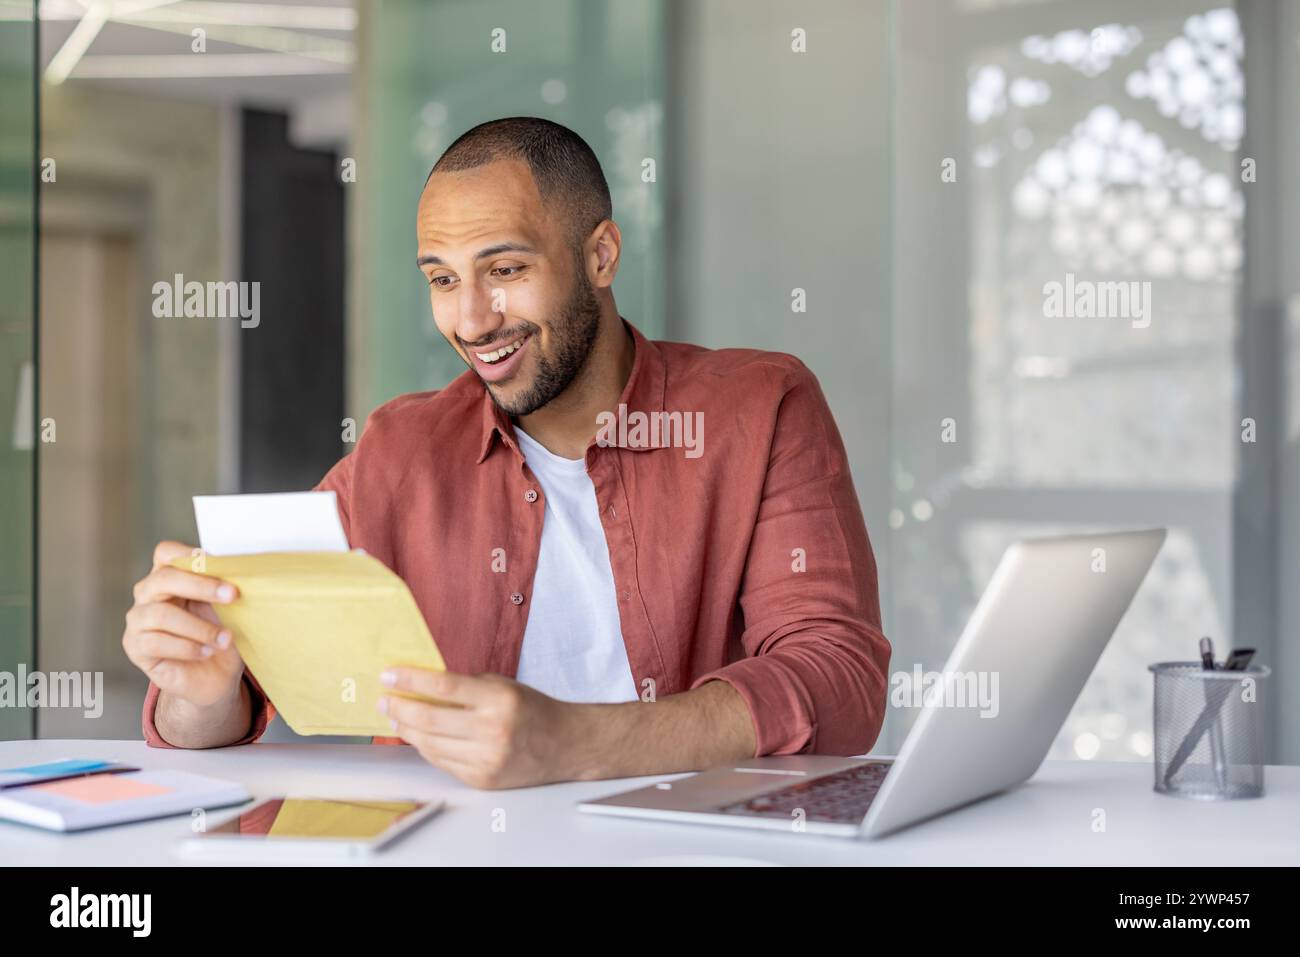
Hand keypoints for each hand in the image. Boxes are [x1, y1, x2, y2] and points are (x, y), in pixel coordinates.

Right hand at [123, 541, 244, 708]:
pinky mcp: (135, 646)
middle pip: (164, 579)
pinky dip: (187, 647)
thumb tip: (244, 572)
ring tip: (224, 639)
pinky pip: (156, 642)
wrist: (215, 677)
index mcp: (170, 576)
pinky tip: (206, 652)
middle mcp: (148, 594)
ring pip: (161, 614)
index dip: (188, 554)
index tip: (220, 563)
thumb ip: (226, 590)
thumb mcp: (228, 610)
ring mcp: (138, 620)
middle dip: (201, 585)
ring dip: (199, 627)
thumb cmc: (221, 636)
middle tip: (233, 595)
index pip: (166, 553)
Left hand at [377, 669, 587, 788]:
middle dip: (399, 707)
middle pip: (429, 718)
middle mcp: (493, 730)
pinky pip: (441, 762)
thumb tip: (421, 685)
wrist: (564, 745)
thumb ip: (466, 686)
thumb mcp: (503, 686)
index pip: (443, 686)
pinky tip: (418, 736)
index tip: (389, 675)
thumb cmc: (533, 710)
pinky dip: (426, 748)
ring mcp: (486, 758)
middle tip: (384, 699)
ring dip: (406, 729)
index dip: (410, 680)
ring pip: (430, 744)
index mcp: (499, 699)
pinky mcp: (482, 779)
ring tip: (396, 717)